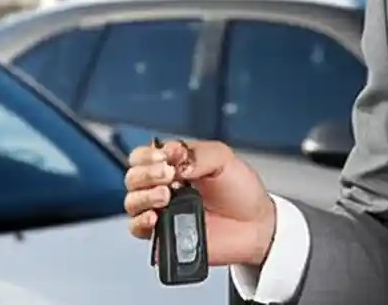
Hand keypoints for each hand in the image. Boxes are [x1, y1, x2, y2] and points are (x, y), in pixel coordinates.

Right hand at [123, 139, 276, 266]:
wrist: (255, 225)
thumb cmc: (241, 192)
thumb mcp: (224, 159)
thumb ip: (198, 153)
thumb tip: (174, 158)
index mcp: (176, 164)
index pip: (144, 155)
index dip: (149, 155)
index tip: (166, 158)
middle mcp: (164, 186)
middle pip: (133, 176)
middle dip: (146, 173)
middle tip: (169, 175)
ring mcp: (162, 211)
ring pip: (132, 202)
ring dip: (144, 196)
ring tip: (166, 196)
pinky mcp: (163, 234)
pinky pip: (137, 229)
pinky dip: (141, 222)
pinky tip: (155, 217)